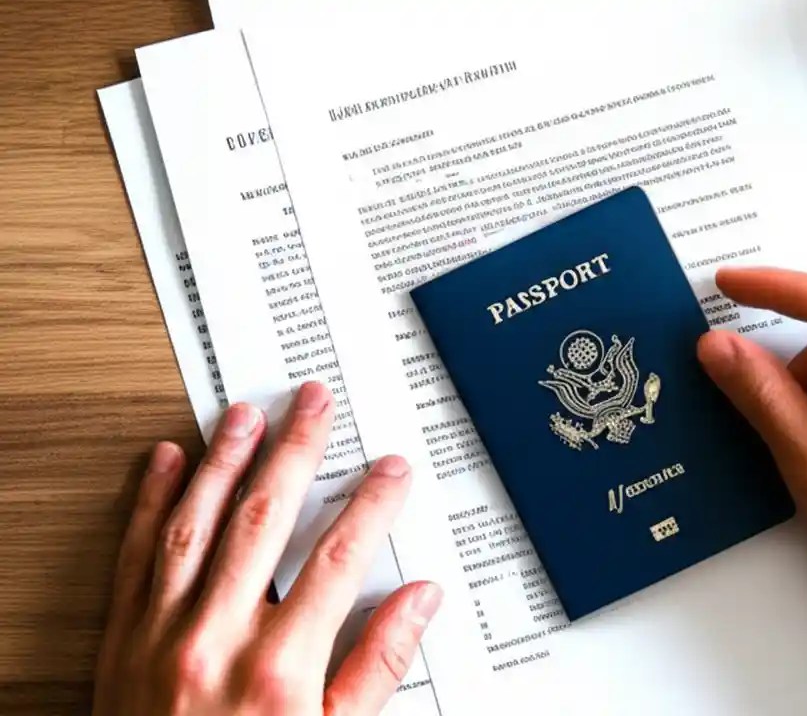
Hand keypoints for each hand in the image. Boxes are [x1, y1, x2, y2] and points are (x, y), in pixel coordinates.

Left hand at [94, 382, 440, 715]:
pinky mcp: (120, 641)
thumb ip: (377, 669)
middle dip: (295, 451)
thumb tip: (419, 602)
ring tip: (244, 415)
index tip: (390, 470)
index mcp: (278, 669)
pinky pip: (136, 556)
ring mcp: (161, 635)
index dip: (372, 504)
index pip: (340, 558)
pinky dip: (151, 503)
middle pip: (264, 519)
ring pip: (196, 523)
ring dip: (223, 460)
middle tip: (312, 402)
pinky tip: (167, 463)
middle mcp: (216, 639)